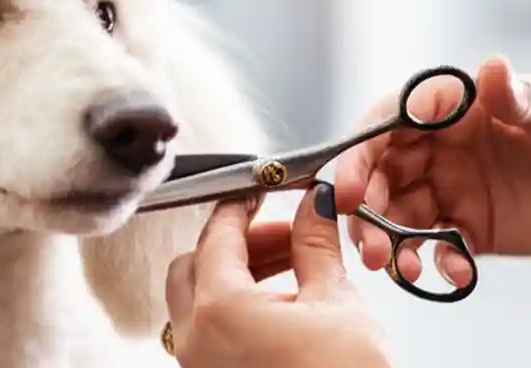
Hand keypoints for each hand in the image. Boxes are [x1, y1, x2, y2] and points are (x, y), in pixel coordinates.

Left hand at [164, 185, 390, 367]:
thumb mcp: (336, 303)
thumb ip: (316, 245)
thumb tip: (314, 207)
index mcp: (219, 308)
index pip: (218, 233)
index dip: (244, 204)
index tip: (265, 189)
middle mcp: (194, 340)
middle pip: (195, 265)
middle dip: (239, 242)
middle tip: (285, 235)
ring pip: (197, 302)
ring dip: (237, 276)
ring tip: (292, 272)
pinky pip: (207, 336)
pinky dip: (234, 311)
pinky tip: (280, 310)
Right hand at [335, 55, 530, 283]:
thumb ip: (519, 96)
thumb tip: (489, 69)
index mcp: (450, 107)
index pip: (387, 124)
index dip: (360, 154)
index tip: (350, 190)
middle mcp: (439, 146)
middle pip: (379, 174)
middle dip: (364, 211)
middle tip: (369, 248)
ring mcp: (450, 188)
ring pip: (396, 214)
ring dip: (388, 242)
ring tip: (402, 269)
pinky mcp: (466, 226)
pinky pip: (434, 246)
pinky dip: (435, 262)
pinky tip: (457, 275)